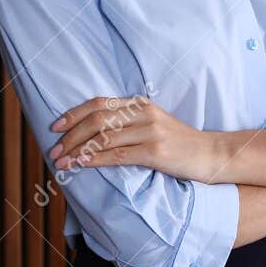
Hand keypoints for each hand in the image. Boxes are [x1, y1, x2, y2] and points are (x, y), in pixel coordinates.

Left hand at [47, 95, 214, 181]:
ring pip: (103, 137)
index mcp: (140, 103)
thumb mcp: (153, 124)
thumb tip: (92, 131)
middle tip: (54, 149)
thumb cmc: (179, 143)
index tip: (56, 127)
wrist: (212, 154)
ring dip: (77, 149)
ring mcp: (150, 131)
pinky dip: (95, 159)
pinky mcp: (155, 151)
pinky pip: (117, 155)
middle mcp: (143, 113)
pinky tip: (81, 164)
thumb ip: (128, 122)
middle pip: (96, 119)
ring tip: (61, 160)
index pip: (98, 103)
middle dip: (70, 135)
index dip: (73, 114)